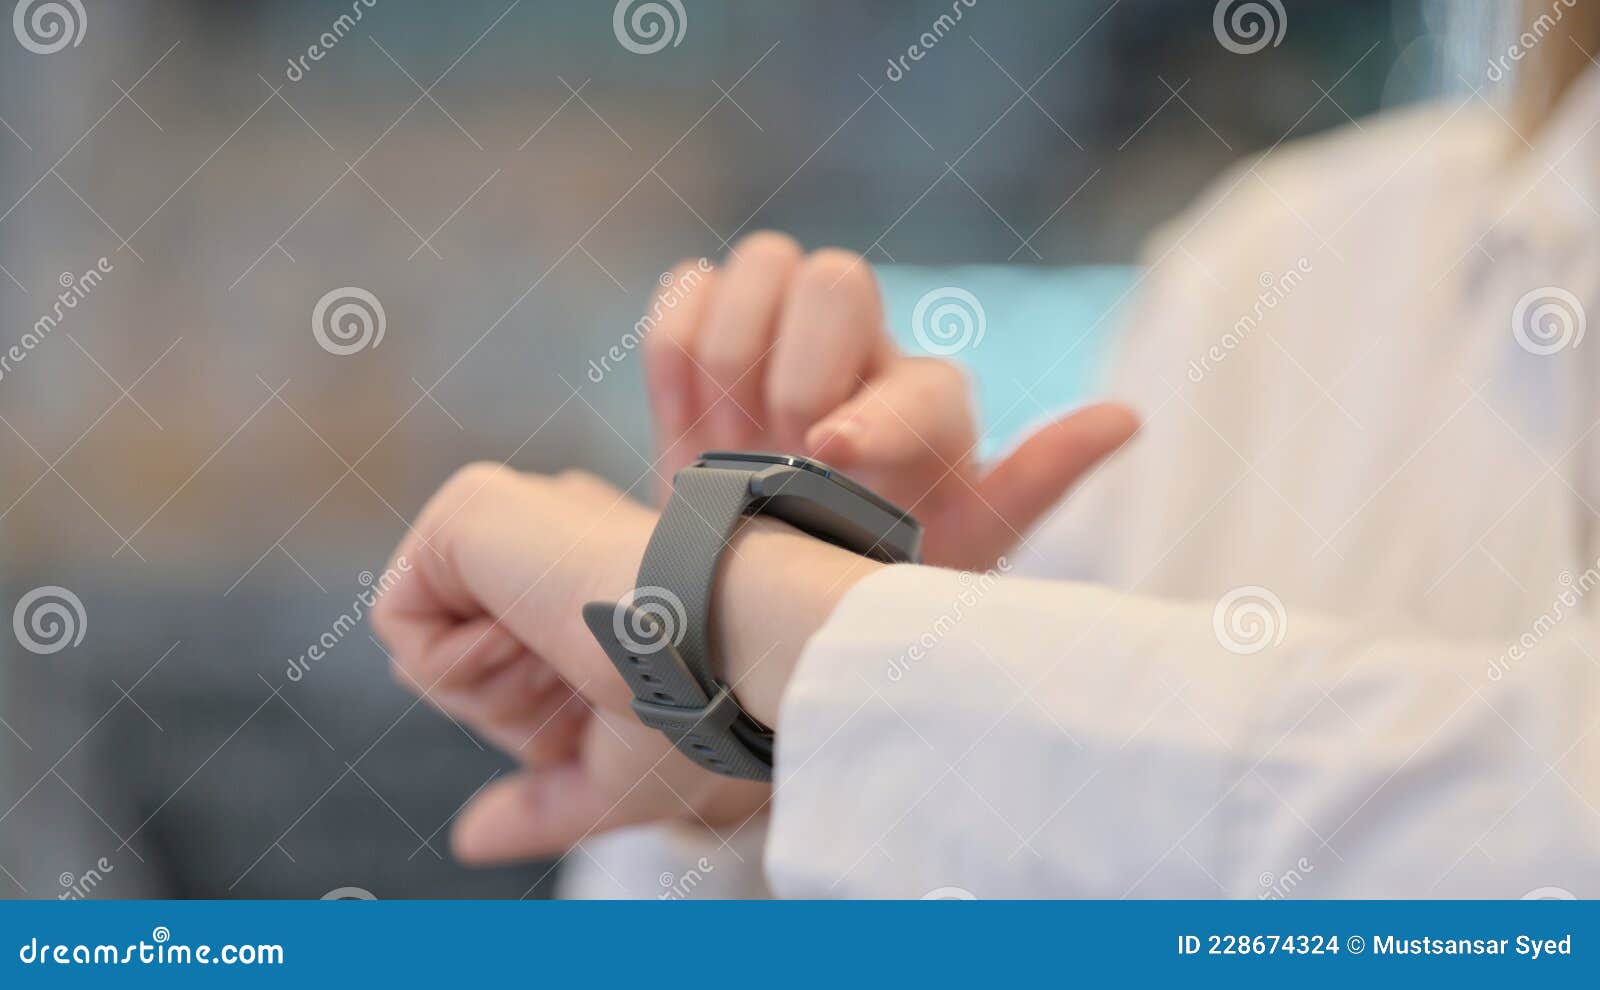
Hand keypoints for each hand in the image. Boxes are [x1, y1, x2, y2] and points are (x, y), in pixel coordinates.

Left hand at [372, 464, 871, 862]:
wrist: (727, 634)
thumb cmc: (705, 703)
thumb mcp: (615, 773)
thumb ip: (542, 804)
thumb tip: (467, 840)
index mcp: (586, 577)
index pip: (507, 675)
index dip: (541, 722)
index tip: (609, 699)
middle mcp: (544, 538)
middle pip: (460, 667)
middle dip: (510, 709)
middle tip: (586, 676)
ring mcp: (506, 519)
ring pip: (425, 650)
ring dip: (491, 688)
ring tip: (562, 650)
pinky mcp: (463, 508)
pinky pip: (398, 623)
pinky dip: (454, 664)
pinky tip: (527, 635)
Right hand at [643, 232, 1138, 569]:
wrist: (747, 597)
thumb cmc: (858, 583)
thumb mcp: (947, 562)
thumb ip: (1030, 487)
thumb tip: (1126, 417)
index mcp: (925, 408)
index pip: (917, 374)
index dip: (873, 413)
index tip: (827, 459)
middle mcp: (858, 355)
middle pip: (836, 277)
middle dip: (797, 369)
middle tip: (777, 452)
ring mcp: (777, 338)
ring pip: (764, 261)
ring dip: (732, 353)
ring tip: (722, 440)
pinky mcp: (703, 339)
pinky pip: (686, 290)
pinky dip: (673, 347)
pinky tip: (682, 416)